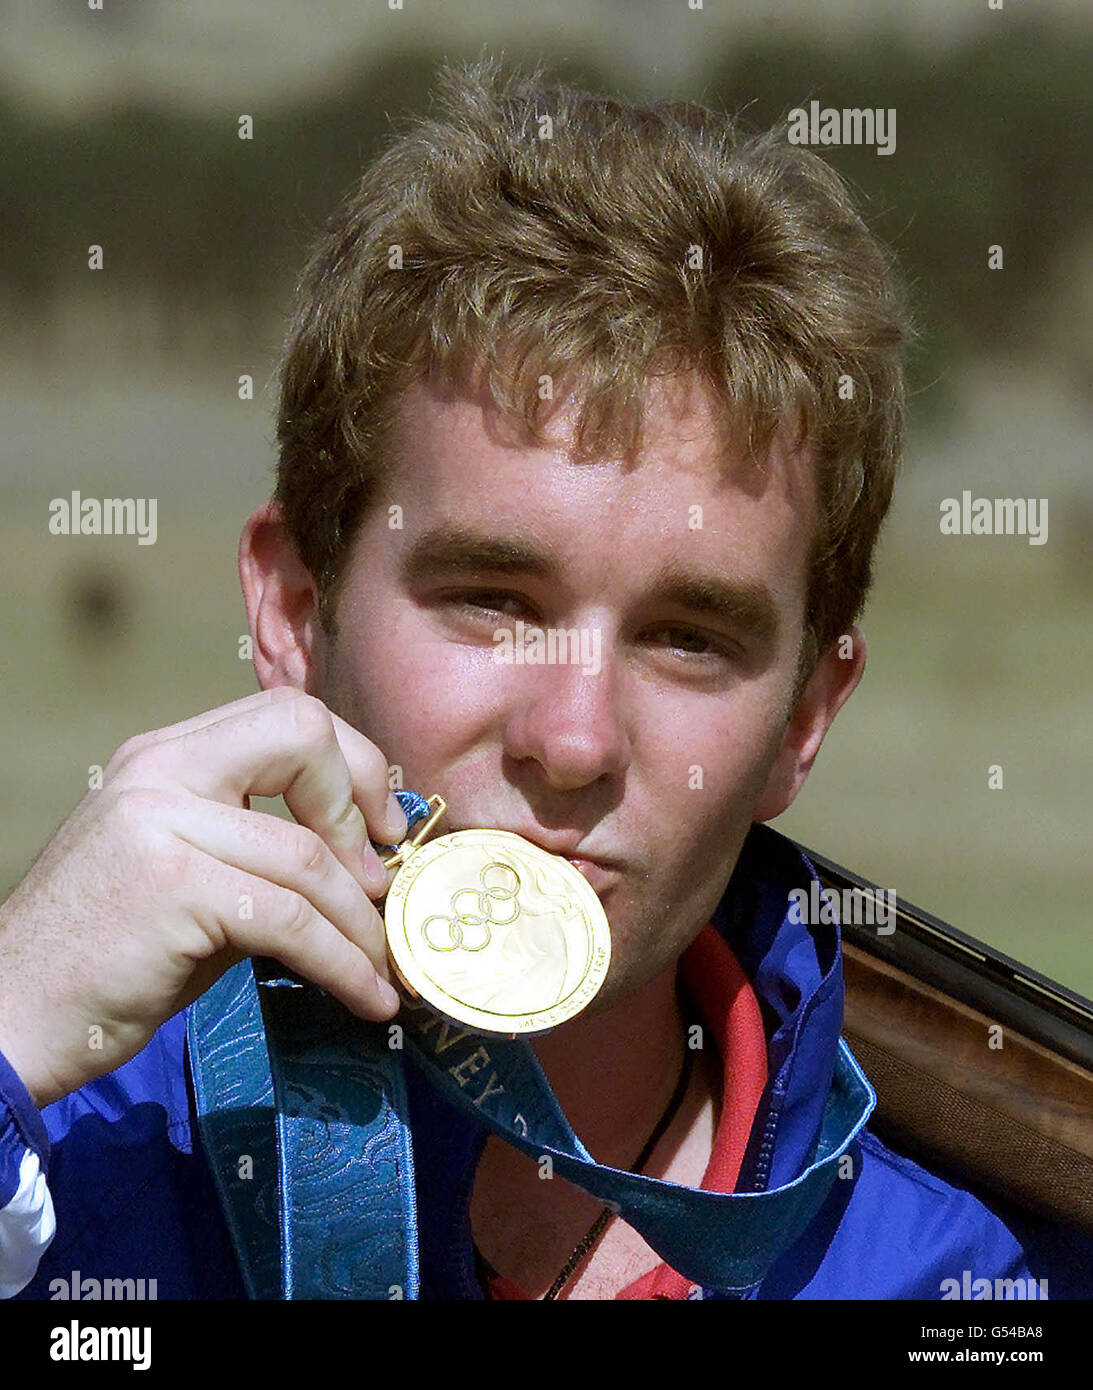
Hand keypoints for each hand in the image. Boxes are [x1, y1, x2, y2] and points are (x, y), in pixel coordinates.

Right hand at [0, 687, 409, 1107]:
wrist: (13, 1017)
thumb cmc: (110, 955)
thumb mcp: (190, 874)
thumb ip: (261, 850)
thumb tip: (362, 863)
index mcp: (167, 756)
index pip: (287, 713)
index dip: (350, 764)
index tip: (379, 827)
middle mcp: (160, 770)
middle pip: (300, 733)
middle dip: (360, 802)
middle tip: (381, 878)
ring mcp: (160, 823)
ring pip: (305, 854)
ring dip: (360, 921)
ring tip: (384, 965)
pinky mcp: (170, 887)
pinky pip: (288, 919)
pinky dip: (342, 962)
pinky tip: (367, 997)